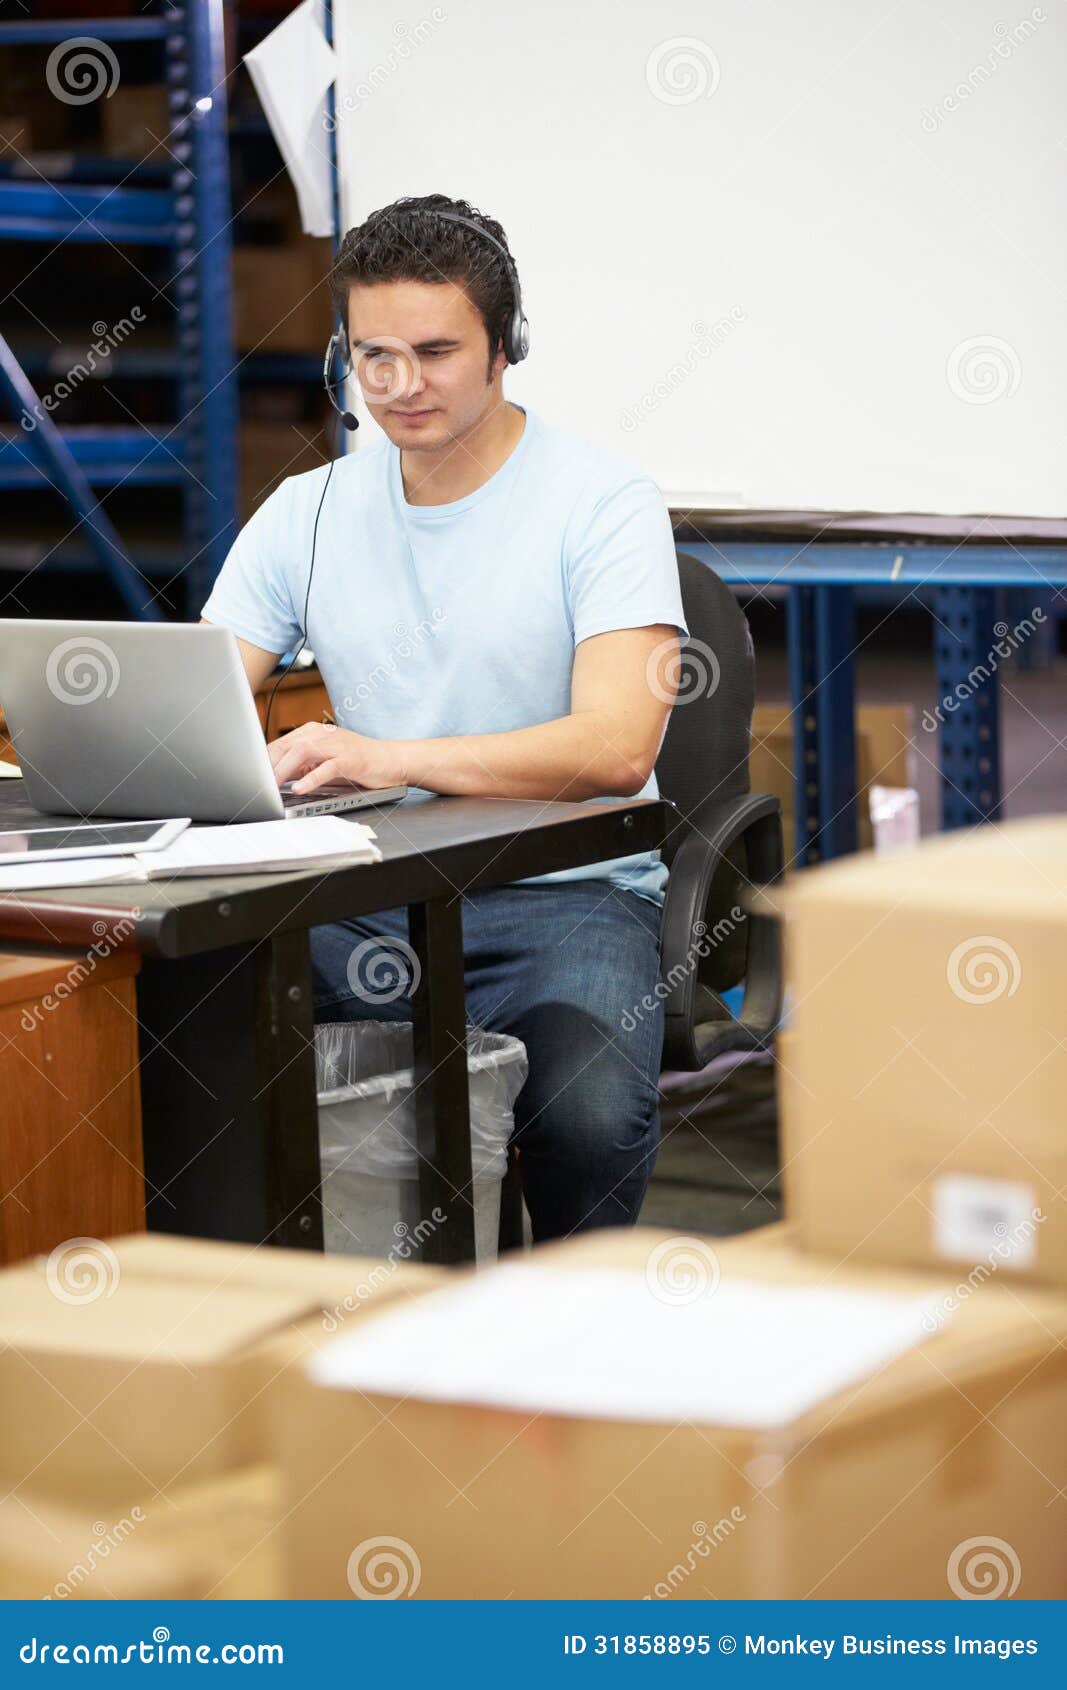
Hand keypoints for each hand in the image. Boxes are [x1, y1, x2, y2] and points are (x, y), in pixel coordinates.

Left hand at [267, 722, 403, 794]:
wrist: (391, 760)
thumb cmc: (357, 762)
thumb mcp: (323, 761)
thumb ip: (301, 766)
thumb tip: (275, 776)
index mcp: (313, 732)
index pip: (280, 744)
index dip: (263, 760)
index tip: (250, 776)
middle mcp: (322, 734)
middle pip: (287, 746)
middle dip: (268, 765)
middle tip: (255, 783)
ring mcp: (336, 745)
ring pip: (302, 752)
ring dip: (284, 770)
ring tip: (271, 785)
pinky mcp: (350, 759)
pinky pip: (326, 768)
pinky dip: (310, 778)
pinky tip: (299, 788)